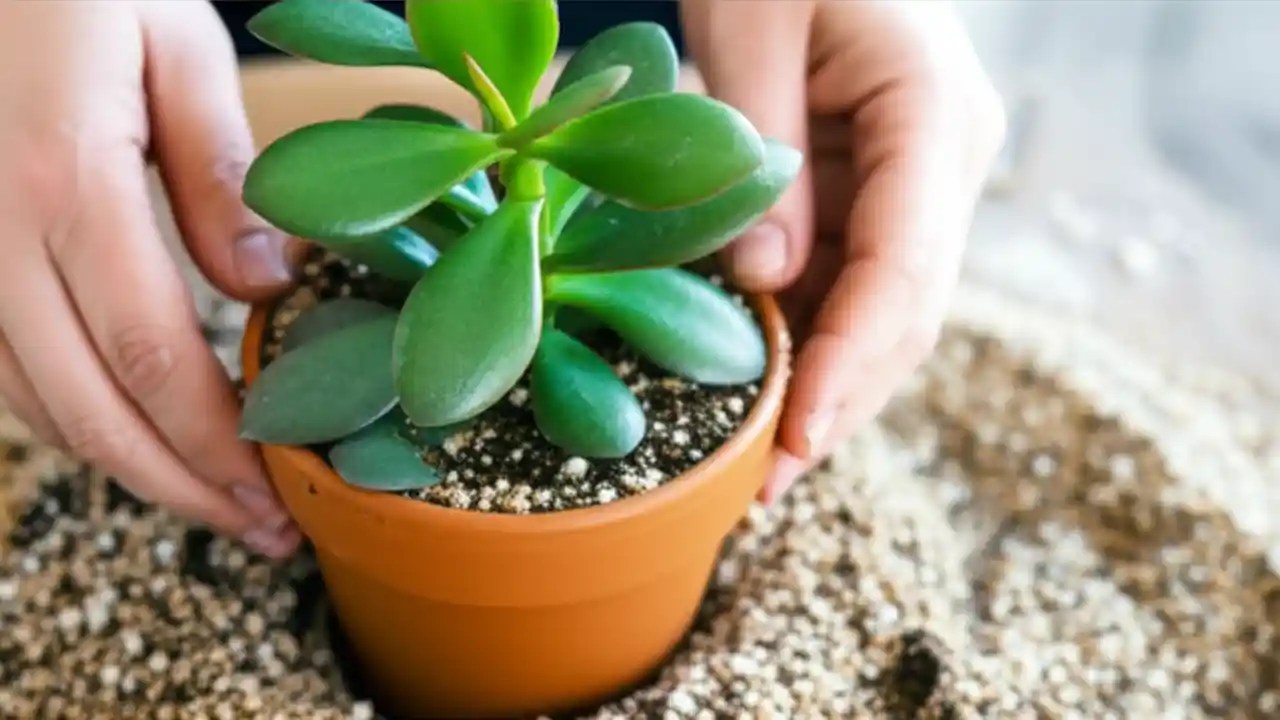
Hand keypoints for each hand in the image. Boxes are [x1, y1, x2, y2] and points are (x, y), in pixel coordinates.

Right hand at [0, 2, 300, 556]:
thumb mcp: (171, 40)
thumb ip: (219, 172)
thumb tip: (267, 289)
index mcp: (61, 183)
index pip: (152, 359)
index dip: (217, 447)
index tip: (279, 499)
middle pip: (88, 410)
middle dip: (182, 489)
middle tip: (265, 533)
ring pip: (34, 405)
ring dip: (128, 468)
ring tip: (214, 500)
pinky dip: (72, 418)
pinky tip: (136, 433)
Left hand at [682, 0, 1005, 499]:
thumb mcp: (752, 20)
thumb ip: (760, 153)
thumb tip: (769, 285)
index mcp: (933, 115)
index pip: (906, 267)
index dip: (850, 363)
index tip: (795, 437)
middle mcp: (941, 165)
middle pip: (903, 313)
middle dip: (836, 403)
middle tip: (761, 488)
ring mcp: (912, 188)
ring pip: (878, 317)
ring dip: (819, 391)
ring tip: (749, 469)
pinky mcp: (870, 201)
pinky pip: (844, 290)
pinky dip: (801, 346)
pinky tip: (754, 396)